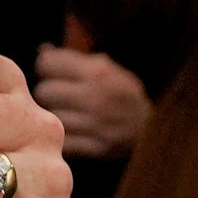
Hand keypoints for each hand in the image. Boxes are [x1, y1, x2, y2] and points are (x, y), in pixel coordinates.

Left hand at [32, 41, 149, 159]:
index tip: (52, 72)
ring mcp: (97, 125)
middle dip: (48, 92)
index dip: (46, 67)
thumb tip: (43, 49)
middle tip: (58, 95)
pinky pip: (63, 140)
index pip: (47, 64)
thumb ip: (74, 58)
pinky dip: (63, 136)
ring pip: (51, 117)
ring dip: (55, 115)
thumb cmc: (121, 93)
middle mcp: (96, 98)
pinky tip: (72, 130)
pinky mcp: (97, 149)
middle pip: (44, 91)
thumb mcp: (105, 67)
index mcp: (98, 72)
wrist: (154, 129)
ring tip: (67, 113)